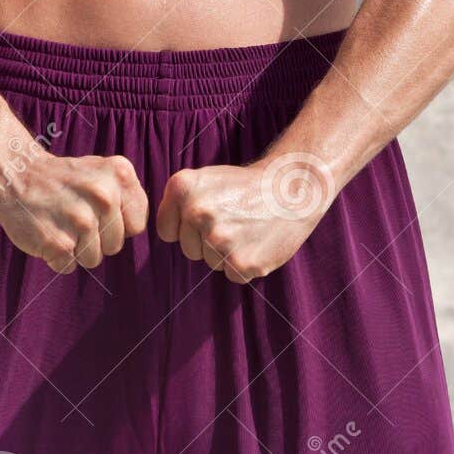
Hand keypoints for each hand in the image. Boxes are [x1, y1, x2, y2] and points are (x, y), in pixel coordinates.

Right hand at [0, 144, 148, 273]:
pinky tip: (47, 232)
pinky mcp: (58, 243)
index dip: (117, 225)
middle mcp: (104, 196)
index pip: (137, 226)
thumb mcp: (102, 172)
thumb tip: (137, 230)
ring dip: (75, 248)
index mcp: (120, 174)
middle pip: (115, 246)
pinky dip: (56, 256)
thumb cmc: (62, 179)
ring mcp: (81, 220)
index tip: (96, 211)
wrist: (14, 173)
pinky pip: (69, 266)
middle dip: (95, 238)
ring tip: (59, 222)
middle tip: (71, 215)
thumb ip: (126, 197)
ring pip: (94, 259)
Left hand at [156, 152, 335, 282]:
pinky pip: (232, 274)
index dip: (186, 227)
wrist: (291, 189)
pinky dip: (245, 264)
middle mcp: (197, 212)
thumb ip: (178, 204)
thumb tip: (162, 236)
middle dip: (207, 241)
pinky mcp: (242, 264)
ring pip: (210, 263)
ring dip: (227, 252)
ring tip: (247, 228)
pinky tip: (257, 241)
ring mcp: (220, 239)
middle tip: (234, 218)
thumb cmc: (244, 186)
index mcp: (182, 187)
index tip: (210, 213)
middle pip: (188, 250)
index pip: (166, 231)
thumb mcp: (204, 179)